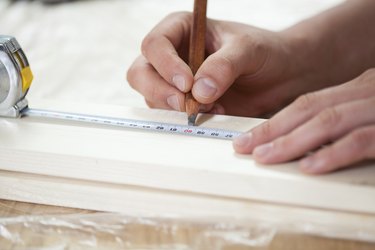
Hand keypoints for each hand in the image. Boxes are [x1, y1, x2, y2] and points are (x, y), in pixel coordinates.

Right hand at [127, 12, 319, 116]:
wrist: (280, 76)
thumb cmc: (265, 52)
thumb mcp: (248, 50)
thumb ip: (224, 65)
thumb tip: (198, 91)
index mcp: (182, 29)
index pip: (155, 44)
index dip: (165, 65)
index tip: (188, 84)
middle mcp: (173, 54)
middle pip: (141, 72)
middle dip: (158, 90)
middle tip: (184, 104)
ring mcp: (175, 80)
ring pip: (151, 95)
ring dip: (174, 107)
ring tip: (208, 106)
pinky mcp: (185, 102)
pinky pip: (170, 113)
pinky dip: (186, 117)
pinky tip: (212, 111)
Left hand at [233, 69, 374, 173]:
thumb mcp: (369, 109)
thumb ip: (343, 119)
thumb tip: (306, 142)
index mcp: (356, 88)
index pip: (307, 103)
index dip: (273, 122)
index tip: (247, 139)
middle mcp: (365, 92)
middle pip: (309, 108)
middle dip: (272, 130)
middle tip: (243, 147)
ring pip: (327, 120)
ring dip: (292, 141)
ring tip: (264, 156)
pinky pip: (359, 140)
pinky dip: (332, 153)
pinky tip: (308, 166)